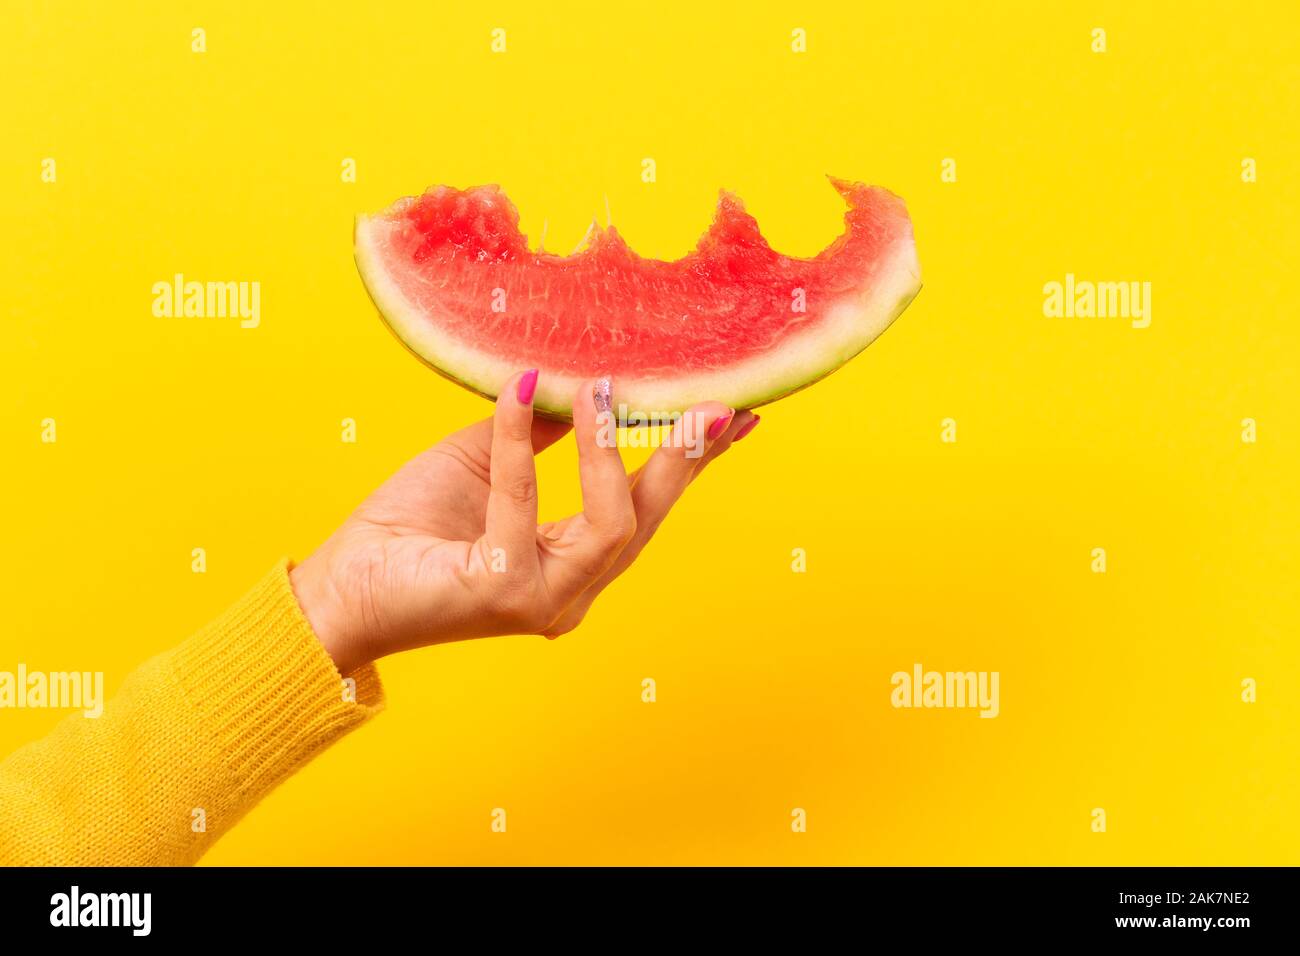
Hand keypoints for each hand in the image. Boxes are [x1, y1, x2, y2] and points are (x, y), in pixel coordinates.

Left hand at [290, 371, 759, 673]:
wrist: (340, 587)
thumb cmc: (411, 527)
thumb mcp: (487, 462)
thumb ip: (540, 432)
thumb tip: (586, 377)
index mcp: (575, 562)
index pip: (647, 505)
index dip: (693, 459)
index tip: (737, 411)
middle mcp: (572, 590)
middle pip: (648, 518)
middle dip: (683, 458)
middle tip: (710, 404)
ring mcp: (542, 599)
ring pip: (611, 524)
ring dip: (610, 451)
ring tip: (604, 388)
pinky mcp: (501, 593)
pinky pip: (525, 509)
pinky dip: (522, 445)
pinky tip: (522, 391)